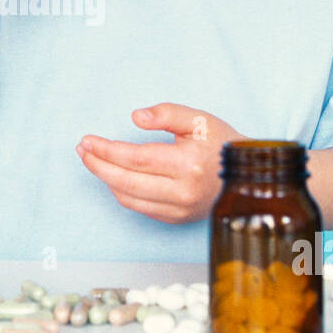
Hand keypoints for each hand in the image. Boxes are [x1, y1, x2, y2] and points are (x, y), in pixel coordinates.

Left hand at [75, 103, 246, 223]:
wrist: (249, 176)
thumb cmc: (223, 144)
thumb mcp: (199, 119)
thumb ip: (166, 113)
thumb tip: (135, 117)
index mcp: (189, 164)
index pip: (135, 159)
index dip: (107, 150)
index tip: (88, 141)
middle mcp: (183, 192)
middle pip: (126, 182)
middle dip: (98, 165)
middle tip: (83, 150)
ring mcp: (180, 210)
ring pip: (129, 199)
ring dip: (107, 180)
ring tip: (94, 160)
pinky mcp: (178, 219)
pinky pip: (140, 208)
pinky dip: (122, 192)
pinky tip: (114, 176)